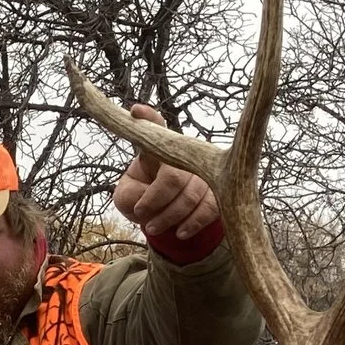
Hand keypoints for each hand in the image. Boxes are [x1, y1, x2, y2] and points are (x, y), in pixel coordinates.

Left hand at [110, 103, 217, 240]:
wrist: (166, 217)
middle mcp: (183, 156)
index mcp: (155, 151)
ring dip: (170, 217)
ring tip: (152, 228)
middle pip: (173, 177)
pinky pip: (209, 208)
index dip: (147, 119)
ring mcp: (204, 172)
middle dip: (157, 201)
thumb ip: (132, 195)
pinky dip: (193, 223)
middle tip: (142, 215)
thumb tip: (148, 200)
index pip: (154, 128)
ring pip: (191, 195)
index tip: (135, 111)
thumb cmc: (141, 200)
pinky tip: (180, 233)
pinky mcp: (219, 191)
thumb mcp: (126, 198)